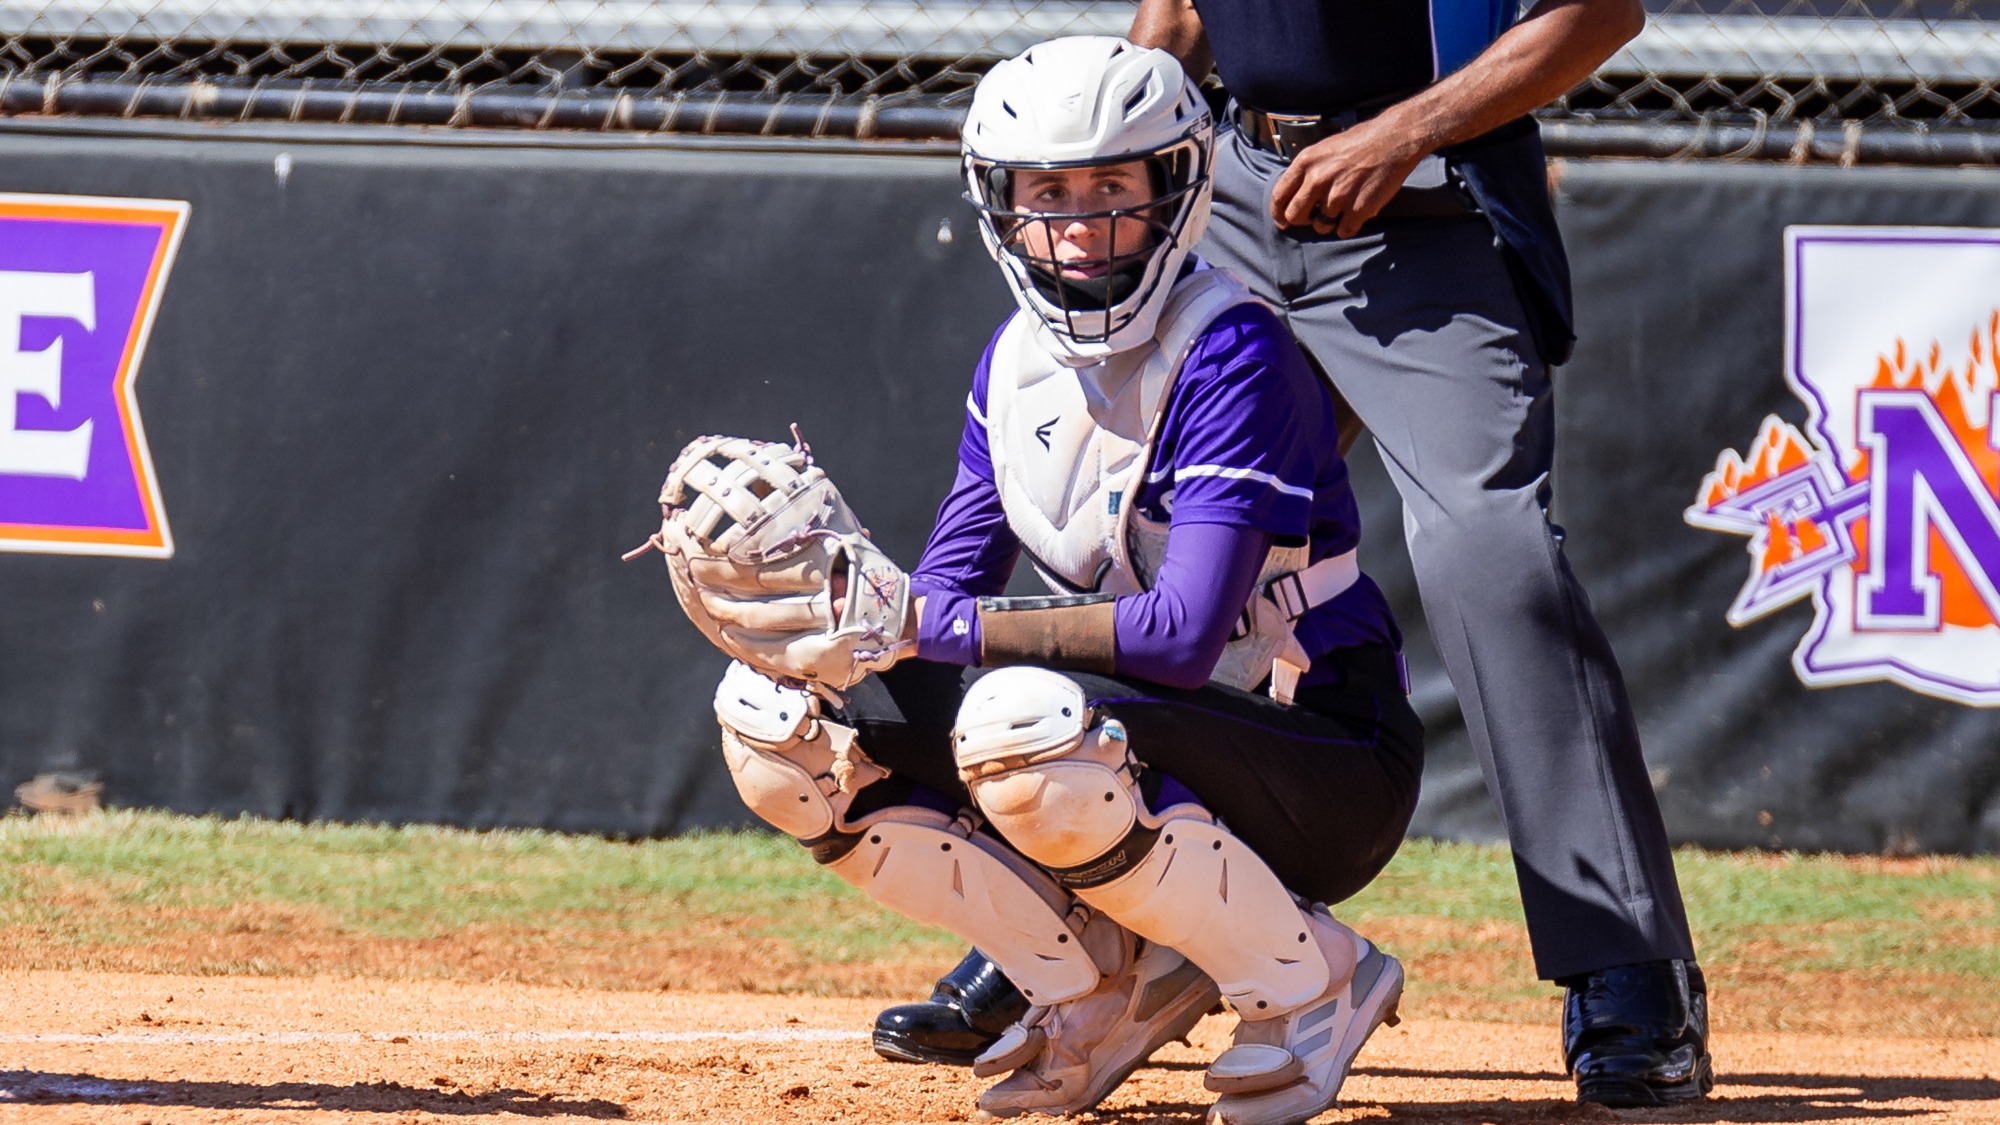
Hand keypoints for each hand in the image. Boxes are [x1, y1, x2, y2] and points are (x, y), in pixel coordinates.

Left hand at [1268, 118, 1427, 238]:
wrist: (1393, 139)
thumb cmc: (1359, 143)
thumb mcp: (1323, 149)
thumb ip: (1306, 172)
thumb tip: (1292, 198)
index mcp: (1305, 162)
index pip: (1279, 196)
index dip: (1278, 213)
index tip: (1283, 221)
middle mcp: (1318, 179)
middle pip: (1295, 216)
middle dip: (1304, 220)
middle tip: (1316, 215)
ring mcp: (1338, 195)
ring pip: (1321, 226)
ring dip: (1330, 222)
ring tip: (1344, 205)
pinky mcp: (1358, 208)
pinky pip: (1343, 231)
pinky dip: (1349, 226)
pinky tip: (1356, 212)